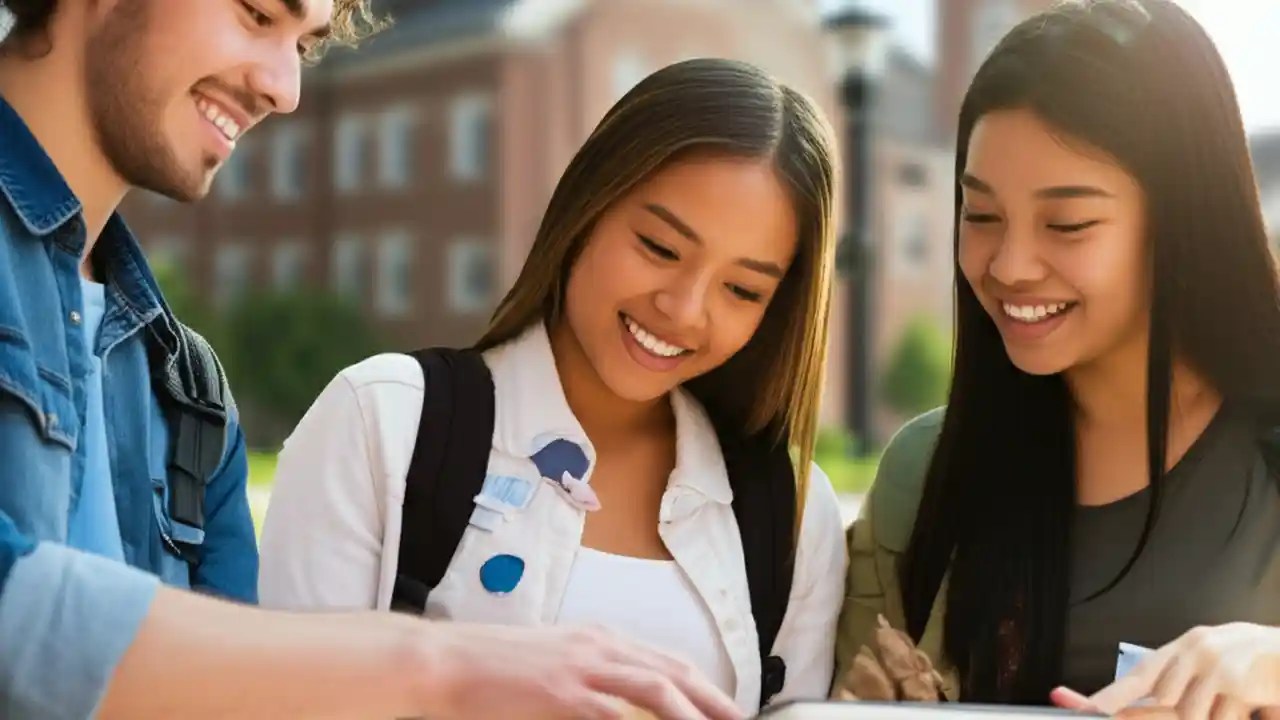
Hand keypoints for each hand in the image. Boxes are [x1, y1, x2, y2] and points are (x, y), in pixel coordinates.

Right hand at [414, 622, 745, 719]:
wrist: (442, 662)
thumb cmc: (488, 669)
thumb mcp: (550, 664)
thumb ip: (588, 681)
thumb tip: (619, 704)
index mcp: (596, 639)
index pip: (665, 660)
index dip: (701, 686)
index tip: (724, 709)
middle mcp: (598, 647)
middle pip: (673, 672)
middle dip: (712, 700)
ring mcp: (582, 668)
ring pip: (657, 689)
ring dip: (692, 712)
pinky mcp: (563, 692)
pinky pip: (616, 715)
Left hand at [1050, 623, 1279, 718]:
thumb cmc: (1250, 662)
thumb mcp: (1210, 663)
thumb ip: (1178, 678)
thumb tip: (1146, 703)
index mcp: (1185, 647)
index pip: (1141, 674)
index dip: (1113, 694)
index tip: (1087, 707)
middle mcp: (1195, 651)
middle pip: (1166, 700)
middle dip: (1179, 712)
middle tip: (1211, 699)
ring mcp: (1214, 666)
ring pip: (1192, 715)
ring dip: (1213, 716)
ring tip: (1234, 702)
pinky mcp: (1235, 683)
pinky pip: (1219, 719)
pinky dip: (1232, 717)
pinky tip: (1249, 704)